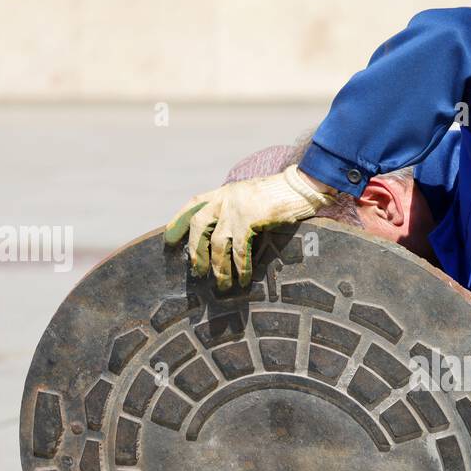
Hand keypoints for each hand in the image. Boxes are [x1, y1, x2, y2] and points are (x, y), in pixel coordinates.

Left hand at [164, 165, 332, 290]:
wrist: (302, 186)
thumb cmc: (282, 194)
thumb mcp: (252, 196)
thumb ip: (237, 208)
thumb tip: (229, 233)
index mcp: (224, 192)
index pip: (194, 205)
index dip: (179, 221)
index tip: (169, 238)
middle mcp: (225, 198)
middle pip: (199, 226)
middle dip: (196, 251)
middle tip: (197, 272)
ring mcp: (235, 209)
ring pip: (217, 243)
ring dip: (218, 267)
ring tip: (222, 284)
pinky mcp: (249, 220)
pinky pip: (239, 250)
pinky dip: (240, 267)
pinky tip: (243, 279)